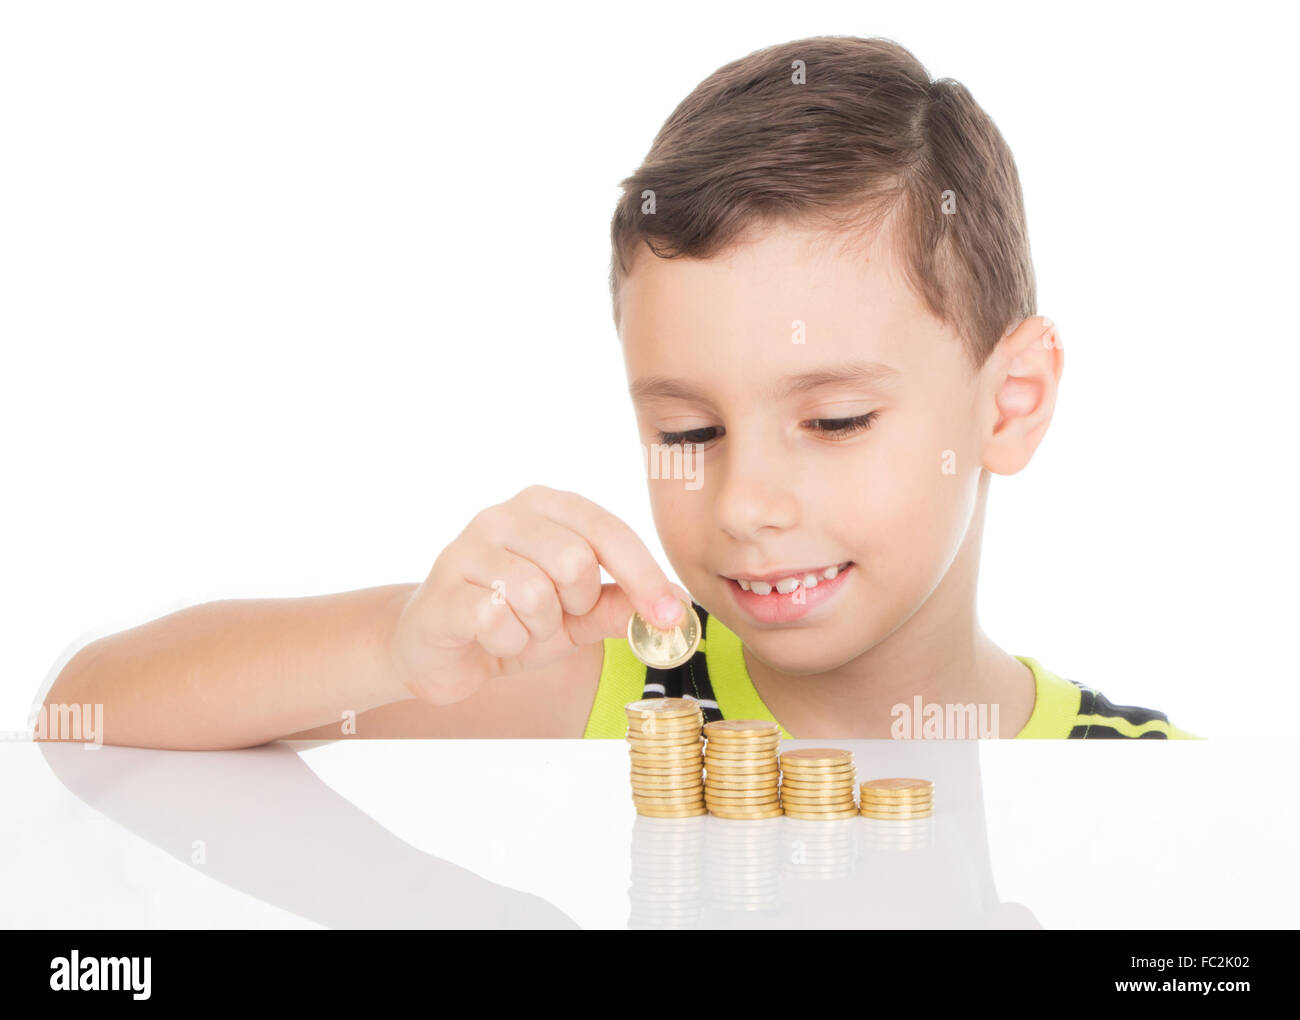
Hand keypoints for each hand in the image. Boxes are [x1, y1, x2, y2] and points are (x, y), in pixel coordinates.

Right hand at [390, 485, 690, 704]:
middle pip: (574, 560)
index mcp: (545, 507)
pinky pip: (499, 620)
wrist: (436, 651)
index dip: (645, 575)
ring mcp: (468, 547)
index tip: (672, 616)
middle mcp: (504, 515)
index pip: (608, 530)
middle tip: (554, 616)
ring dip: (537, 629)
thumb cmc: (510, 622)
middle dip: (575, 604)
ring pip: (536, 593)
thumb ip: (618, 605)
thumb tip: (674, 606)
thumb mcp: (575, 617)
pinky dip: (508, 643)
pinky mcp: (444, 588)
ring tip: (518, 628)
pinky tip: (491, 639)